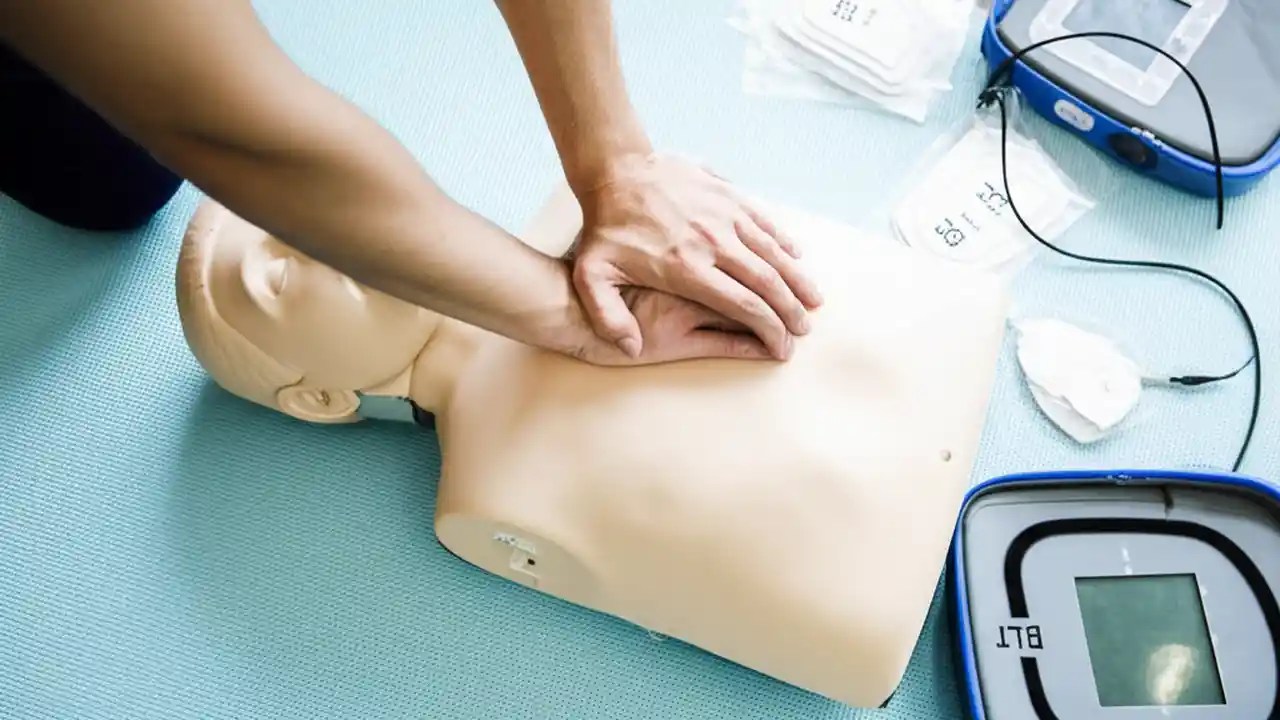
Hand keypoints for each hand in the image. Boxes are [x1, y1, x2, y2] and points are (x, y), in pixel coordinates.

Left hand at [569, 153, 822, 359]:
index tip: (782, 348)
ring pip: (773, 252)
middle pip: (766, 282)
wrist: (615, 170)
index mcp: (688, 268)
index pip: (743, 305)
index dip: (768, 330)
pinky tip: (796, 257)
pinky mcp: (727, 194)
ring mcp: (724, 215)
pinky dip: (783, 241)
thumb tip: (631, 348)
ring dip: (796, 279)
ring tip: (812, 301)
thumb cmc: (605, 228)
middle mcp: (713, 242)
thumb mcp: (592, 276)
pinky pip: (764, 221)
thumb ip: (608, 317)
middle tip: (803, 331)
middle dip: (790, 311)